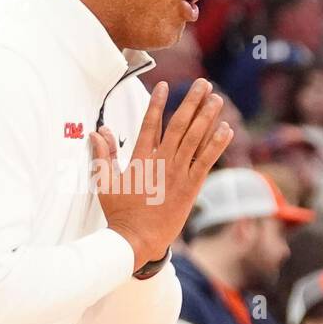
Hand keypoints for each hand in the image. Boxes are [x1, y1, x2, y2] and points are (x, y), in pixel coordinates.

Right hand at [95, 78, 231, 271]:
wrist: (137, 239)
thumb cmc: (120, 213)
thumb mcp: (105, 182)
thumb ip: (103, 155)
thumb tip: (97, 132)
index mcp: (140, 159)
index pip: (150, 124)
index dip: (157, 103)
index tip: (164, 85)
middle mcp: (161, 162)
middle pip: (179, 125)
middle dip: (192, 102)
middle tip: (202, 84)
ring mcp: (178, 173)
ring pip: (195, 138)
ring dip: (207, 117)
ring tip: (216, 99)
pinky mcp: (191, 187)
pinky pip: (206, 161)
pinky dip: (216, 144)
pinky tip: (225, 129)